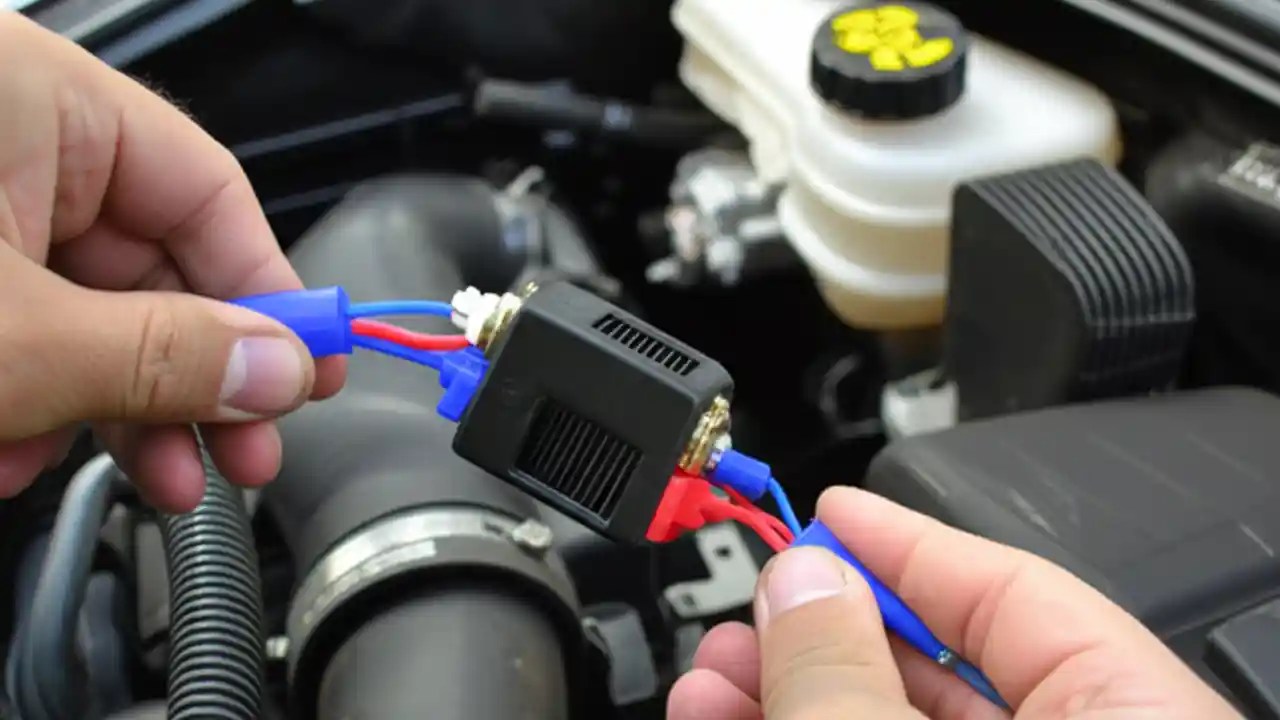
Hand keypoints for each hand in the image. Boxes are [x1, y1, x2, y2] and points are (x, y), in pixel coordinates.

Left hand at [0, 12, 343, 509]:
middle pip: (153, 263)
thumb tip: (281, 370)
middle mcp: (2, 136)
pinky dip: (36, 394)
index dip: (271, 292)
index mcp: (31, 96)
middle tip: (243, 449)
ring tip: (150, 475)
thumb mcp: (15, 336)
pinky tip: (24, 448)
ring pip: (85, 308)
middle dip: (195, 377)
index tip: (312, 369)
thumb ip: (163, 356)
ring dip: (118, 407)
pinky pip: (21, 322)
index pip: (206, 187)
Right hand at [668, 487, 1240, 718]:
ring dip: (789, 695)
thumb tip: (803, 579)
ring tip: (710, 682)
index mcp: (1140, 718)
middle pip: (941, 664)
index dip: (904, 539)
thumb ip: (851, 676)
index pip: (1016, 588)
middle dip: (819, 630)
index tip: (827, 510)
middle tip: (745, 607)